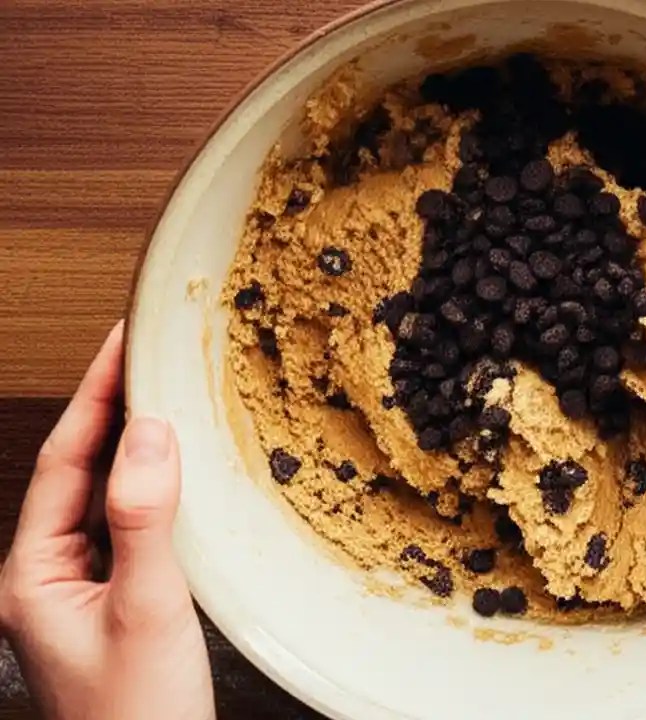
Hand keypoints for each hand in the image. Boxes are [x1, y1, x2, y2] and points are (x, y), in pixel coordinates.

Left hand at [0, 322, 213, 719]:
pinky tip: (184, 479)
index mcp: (33, 573)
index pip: (64, 458)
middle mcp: (48, 578)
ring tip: (169, 397)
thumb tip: (149, 433)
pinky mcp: (118, 608)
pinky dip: (155, 492)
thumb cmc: (138, 716)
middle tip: (151, 353)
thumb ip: (143, 518)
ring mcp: (81, 594)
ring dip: (134, 448)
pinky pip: (130, 529)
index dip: (97, 392)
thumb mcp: (146, 609)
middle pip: (78, 471)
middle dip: (113, 409)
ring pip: (104, 499)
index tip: (126, 339)